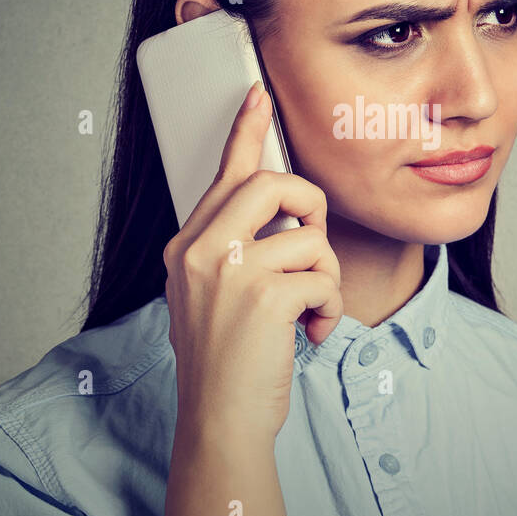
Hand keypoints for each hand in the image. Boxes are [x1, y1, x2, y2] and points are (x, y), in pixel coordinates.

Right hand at [162, 81, 342, 442]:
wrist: (219, 421)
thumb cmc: (227, 363)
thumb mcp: (214, 297)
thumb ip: (238, 252)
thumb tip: (285, 217)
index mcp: (187, 246)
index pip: (222, 174)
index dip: (245, 131)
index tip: (258, 94)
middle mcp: (200, 250)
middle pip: (274, 184)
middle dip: (311, 208)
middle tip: (313, 249)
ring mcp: (228, 270)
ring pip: (309, 236)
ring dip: (325, 277)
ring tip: (311, 311)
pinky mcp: (263, 296)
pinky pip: (322, 277)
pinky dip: (329, 309)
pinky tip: (311, 334)